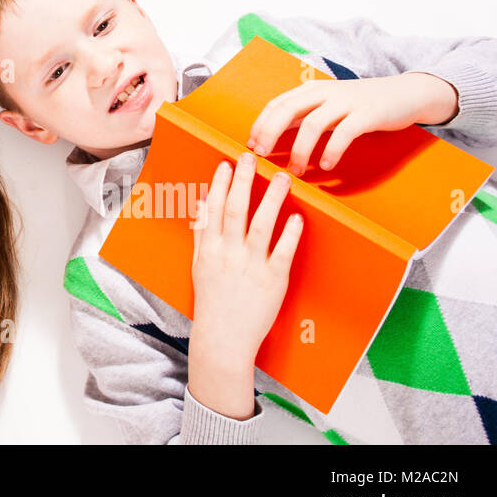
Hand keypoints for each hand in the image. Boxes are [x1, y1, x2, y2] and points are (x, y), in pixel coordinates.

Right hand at [187, 154, 301, 418]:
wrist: (223, 338)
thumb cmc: (211, 300)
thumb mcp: (198, 264)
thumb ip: (202, 232)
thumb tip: (205, 202)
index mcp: (209, 249)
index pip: (214, 209)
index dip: (221, 184)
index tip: (227, 164)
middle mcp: (228, 254)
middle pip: (236, 210)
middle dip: (244, 181)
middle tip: (251, 158)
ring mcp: (251, 266)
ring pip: (261, 225)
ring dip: (272, 199)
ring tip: (281, 178)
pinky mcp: (273, 281)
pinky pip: (283, 252)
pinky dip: (290, 234)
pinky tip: (298, 217)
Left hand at [248, 73, 458, 175]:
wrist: (405, 93)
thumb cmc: (361, 104)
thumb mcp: (328, 104)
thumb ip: (303, 114)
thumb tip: (272, 132)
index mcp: (312, 90)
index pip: (276, 103)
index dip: (260, 124)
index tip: (250, 145)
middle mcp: (325, 92)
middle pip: (287, 109)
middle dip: (270, 133)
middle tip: (262, 155)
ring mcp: (346, 102)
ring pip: (313, 124)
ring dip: (300, 150)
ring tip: (295, 171)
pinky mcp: (367, 114)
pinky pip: (344, 133)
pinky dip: (331, 151)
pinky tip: (326, 166)